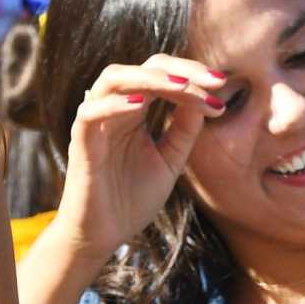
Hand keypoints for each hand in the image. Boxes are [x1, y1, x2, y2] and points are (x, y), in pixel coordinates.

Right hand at [54, 55, 228, 256]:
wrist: (104, 235)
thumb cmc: (132, 198)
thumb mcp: (170, 160)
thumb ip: (184, 130)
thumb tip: (206, 98)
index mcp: (136, 110)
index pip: (163, 76)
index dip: (194, 77)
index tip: (223, 87)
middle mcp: (115, 108)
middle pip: (143, 68)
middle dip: (181, 70)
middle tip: (214, 80)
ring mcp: (97, 123)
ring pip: (113, 79)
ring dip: (149, 78)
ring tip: (182, 86)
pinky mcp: (80, 143)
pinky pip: (90, 113)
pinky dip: (113, 104)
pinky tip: (140, 104)